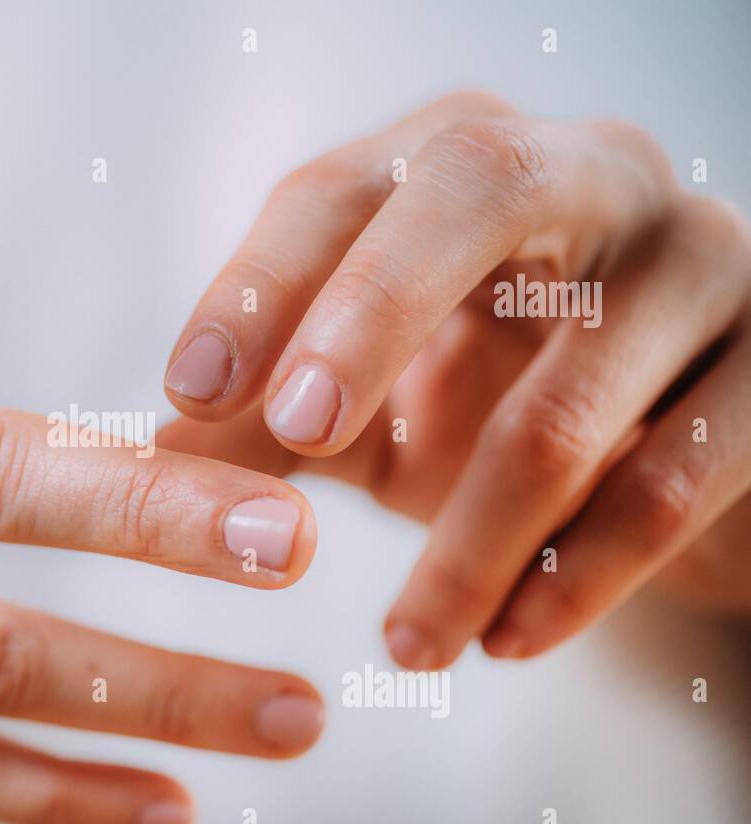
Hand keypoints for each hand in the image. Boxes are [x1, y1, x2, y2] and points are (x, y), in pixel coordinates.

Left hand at [159, 91, 750, 667]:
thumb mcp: (370, 405)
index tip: (188, 396)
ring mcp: (698, 259)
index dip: (260, 285)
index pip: (342, 187)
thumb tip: (141, 457)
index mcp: (461, 166)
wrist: (670, 453)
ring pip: (567, 396)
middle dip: (369, 314)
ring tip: (404, 646)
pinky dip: (574, 581)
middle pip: (473, 189)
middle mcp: (588, 172)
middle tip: (301, 433)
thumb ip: (264, 417)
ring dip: (465, 547)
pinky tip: (507, 642)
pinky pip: (671, 483)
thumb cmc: (495, 401)